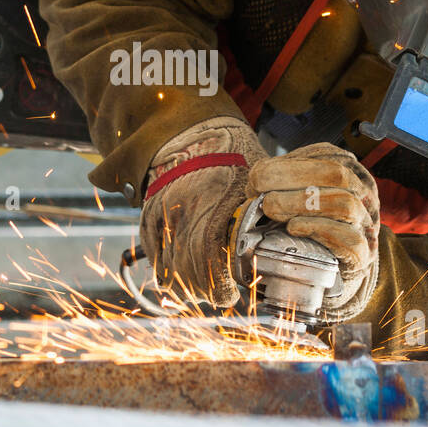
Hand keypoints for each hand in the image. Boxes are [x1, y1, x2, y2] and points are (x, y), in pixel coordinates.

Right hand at [138, 117, 267, 307]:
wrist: (193, 131)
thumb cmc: (232, 155)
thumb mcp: (255, 182)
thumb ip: (262, 215)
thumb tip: (278, 248)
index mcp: (215, 205)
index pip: (212, 263)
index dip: (220, 287)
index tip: (231, 294)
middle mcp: (185, 213)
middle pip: (188, 272)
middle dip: (205, 291)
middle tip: (221, 295)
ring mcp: (163, 215)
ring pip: (168, 269)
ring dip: (186, 285)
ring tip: (203, 288)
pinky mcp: (149, 215)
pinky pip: (153, 255)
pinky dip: (166, 270)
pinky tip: (181, 275)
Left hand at [246, 142, 381, 322]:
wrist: (330, 269)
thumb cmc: (307, 227)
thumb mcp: (295, 195)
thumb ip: (281, 183)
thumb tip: (254, 184)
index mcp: (348, 170)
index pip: (326, 156)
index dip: (288, 164)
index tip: (257, 178)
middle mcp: (363, 193)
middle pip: (337, 175)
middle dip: (292, 180)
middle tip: (262, 195)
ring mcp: (366, 224)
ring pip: (345, 204)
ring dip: (301, 204)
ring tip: (271, 209)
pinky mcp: (363, 254)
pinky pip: (349, 239)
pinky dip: (317, 229)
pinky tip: (293, 227)